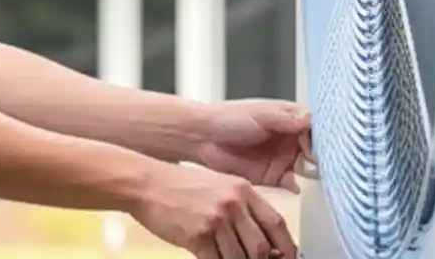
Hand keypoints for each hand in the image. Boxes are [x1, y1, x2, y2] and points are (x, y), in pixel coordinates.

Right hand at [132, 161, 296, 258]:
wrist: (147, 184)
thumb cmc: (181, 185)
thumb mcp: (219, 186)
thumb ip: (243, 209)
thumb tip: (267, 245)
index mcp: (243, 190)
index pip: (277, 224)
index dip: (287, 248)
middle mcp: (232, 205)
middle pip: (262, 247)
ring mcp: (215, 221)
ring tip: (230, 258)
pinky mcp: (197, 236)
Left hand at [194, 99, 315, 192]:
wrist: (202, 137)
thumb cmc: (227, 118)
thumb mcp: (260, 114)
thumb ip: (287, 119)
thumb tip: (312, 118)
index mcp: (291, 118)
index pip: (318, 128)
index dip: (324, 137)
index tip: (325, 144)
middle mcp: (292, 138)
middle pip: (319, 150)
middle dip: (325, 157)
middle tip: (325, 163)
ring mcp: (285, 158)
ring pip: (310, 168)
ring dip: (315, 172)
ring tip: (316, 174)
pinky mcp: (275, 176)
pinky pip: (294, 184)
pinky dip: (299, 187)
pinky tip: (297, 185)